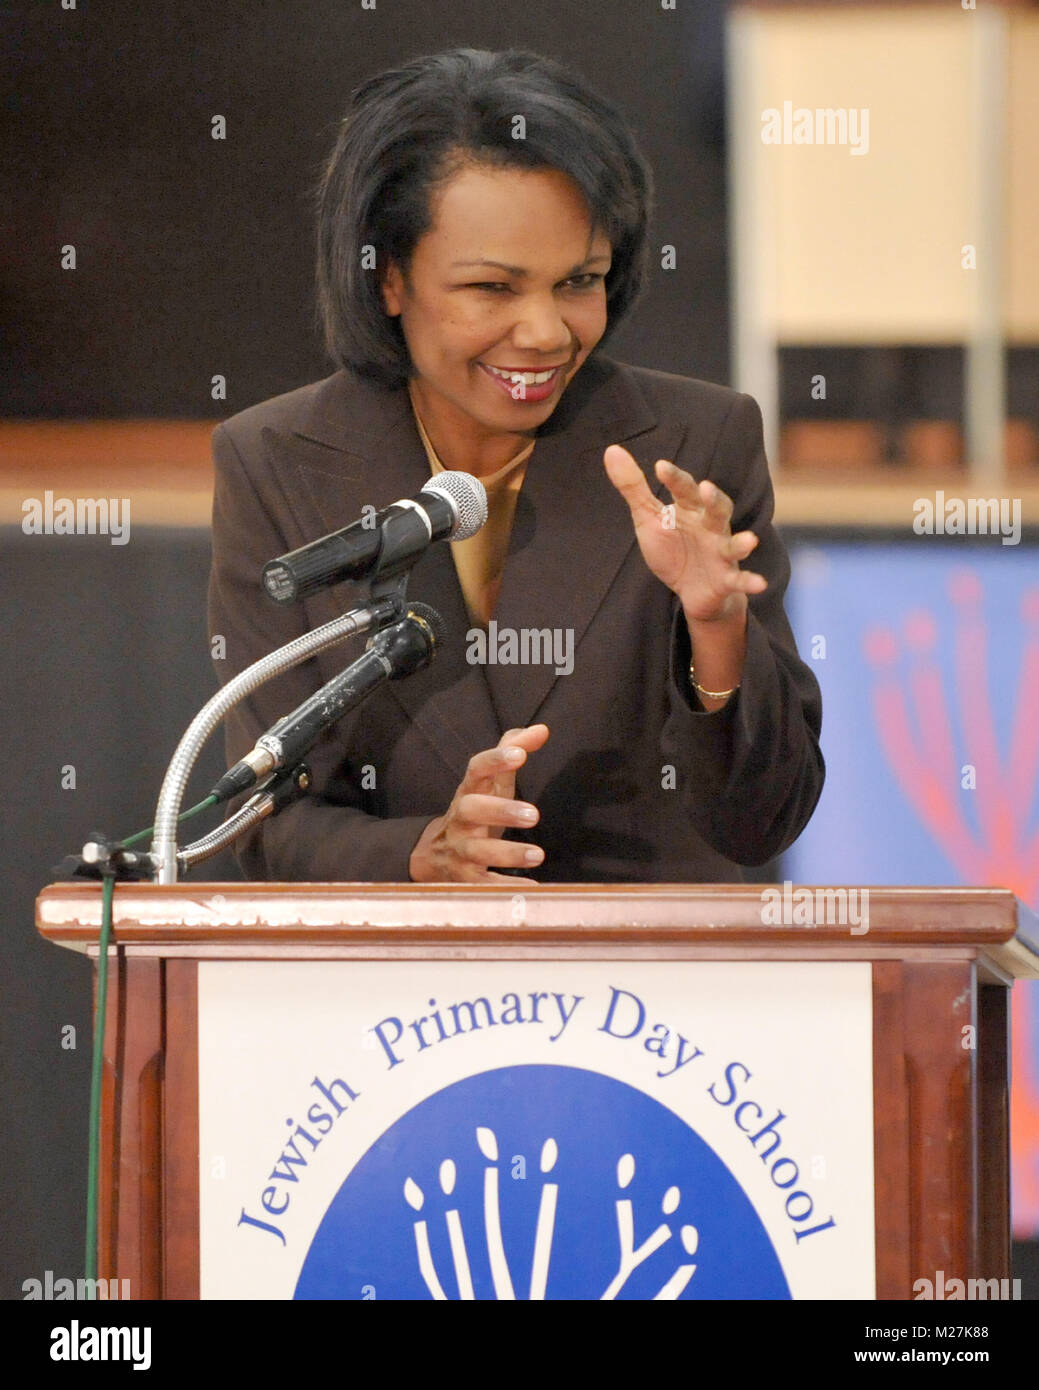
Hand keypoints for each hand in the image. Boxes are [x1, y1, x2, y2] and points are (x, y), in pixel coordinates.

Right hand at [408, 724, 549, 883]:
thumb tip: (542, 729)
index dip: (495, 760)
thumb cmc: (475, 809)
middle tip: (534, 815)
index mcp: (469, 790)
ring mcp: (460, 849)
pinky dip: (506, 887)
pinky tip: (532, 888)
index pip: (476, 769)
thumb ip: (513, 751)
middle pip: (472, 810)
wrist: (434, 853)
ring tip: (538, 855)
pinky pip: (484, 884)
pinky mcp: (465, 878)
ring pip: (478, 851)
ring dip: (508, 853)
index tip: (520, 754)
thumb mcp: (489, 781)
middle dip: (501, 811)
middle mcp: (461, 818)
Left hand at [603, 446, 767, 622]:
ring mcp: (721, 552)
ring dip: (742, 543)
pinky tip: (759, 585)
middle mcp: (711, 527)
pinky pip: (739, 580)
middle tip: (707, 489)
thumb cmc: (673, 547)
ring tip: (750, 540)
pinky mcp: (726, 579)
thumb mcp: (648, 518)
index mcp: (691, 509)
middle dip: (714, 500)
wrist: (691, 590)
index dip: (675, 479)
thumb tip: (611, 450)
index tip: (659, 467)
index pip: (685, 490)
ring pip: (733, 544)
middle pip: (717, 509)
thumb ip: (633, 487)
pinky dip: (749, 582)